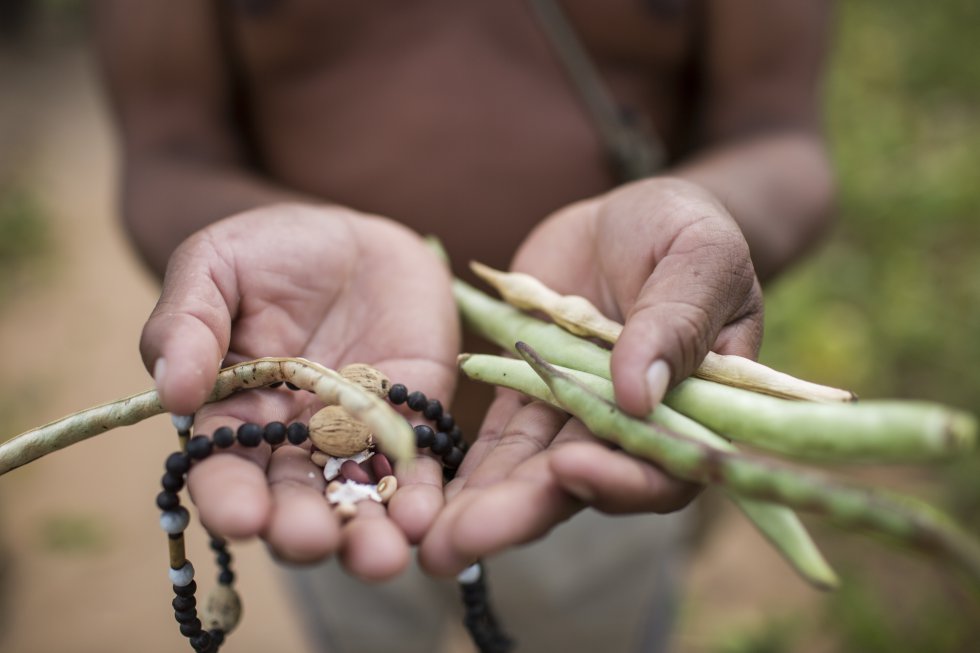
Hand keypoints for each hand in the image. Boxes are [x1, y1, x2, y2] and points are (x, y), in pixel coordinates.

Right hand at [140, 204, 458, 579]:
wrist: (352, 237)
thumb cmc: (270, 250)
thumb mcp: (214, 267)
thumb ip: (186, 322)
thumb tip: (170, 390)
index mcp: (232, 415)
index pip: (224, 470)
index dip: (230, 497)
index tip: (243, 517)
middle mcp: (292, 442)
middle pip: (294, 501)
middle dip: (301, 529)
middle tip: (313, 541)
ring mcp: (355, 438)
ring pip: (357, 500)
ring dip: (366, 535)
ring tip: (380, 557)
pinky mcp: (411, 422)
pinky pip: (415, 468)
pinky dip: (420, 497)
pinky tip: (424, 519)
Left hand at [419, 177, 763, 573]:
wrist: (626, 216)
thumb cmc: (685, 231)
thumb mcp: (698, 259)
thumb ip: (676, 322)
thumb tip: (639, 395)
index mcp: (696, 410)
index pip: (666, 469)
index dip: (622, 479)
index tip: (568, 467)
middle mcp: (633, 429)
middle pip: (582, 484)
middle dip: (522, 513)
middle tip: (456, 544)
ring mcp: (575, 417)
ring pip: (529, 472)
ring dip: (480, 505)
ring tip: (424, 541)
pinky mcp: (528, 396)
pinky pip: (496, 437)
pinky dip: (464, 464)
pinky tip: (420, 490)